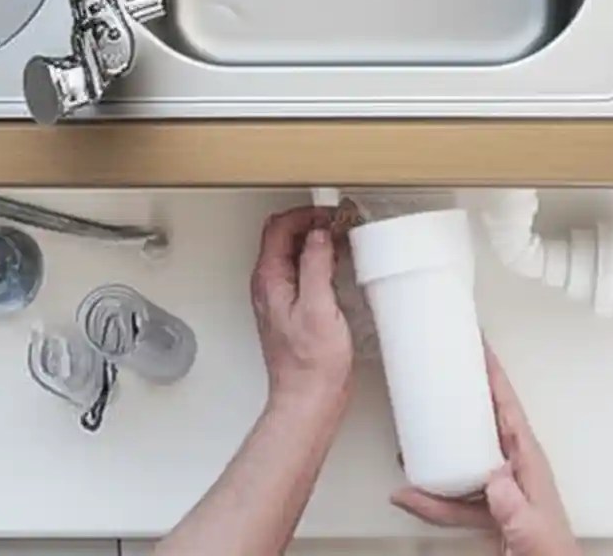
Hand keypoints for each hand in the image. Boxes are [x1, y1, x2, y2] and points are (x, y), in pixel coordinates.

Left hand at [250, 206, 352, 411]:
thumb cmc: (311, 364)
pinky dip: (319, 260)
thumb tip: (319, 235)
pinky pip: (302, 272)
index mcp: (270, 280)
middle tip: (341, 223)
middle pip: (283, 236)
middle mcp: (270, 286)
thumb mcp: (318, 307)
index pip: (279, 228)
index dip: (307, 214)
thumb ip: (315, 266)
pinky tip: (338, 267)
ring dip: (316, 241)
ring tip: (343, 240)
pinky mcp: (294, 309)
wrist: (308, 398)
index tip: (333, 215)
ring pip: (293, 253)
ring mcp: (280, 297)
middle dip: (311, 222)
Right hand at [391, 348, 580, 555]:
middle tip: (444, 372)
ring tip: (410, 439)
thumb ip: (512, 504)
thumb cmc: (552, 552)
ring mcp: (499, 489)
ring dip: (438, 449)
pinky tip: (412, 494)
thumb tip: (492, 477)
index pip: (509, 408)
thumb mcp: (532, 526)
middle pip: (485, 421)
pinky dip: (431, 496)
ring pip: (463, 458)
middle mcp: (513, 469)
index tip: (480, 349)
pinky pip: (454, 496)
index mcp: (529, 463)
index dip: (495, 377)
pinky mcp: (487, 510)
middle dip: (463, 398)